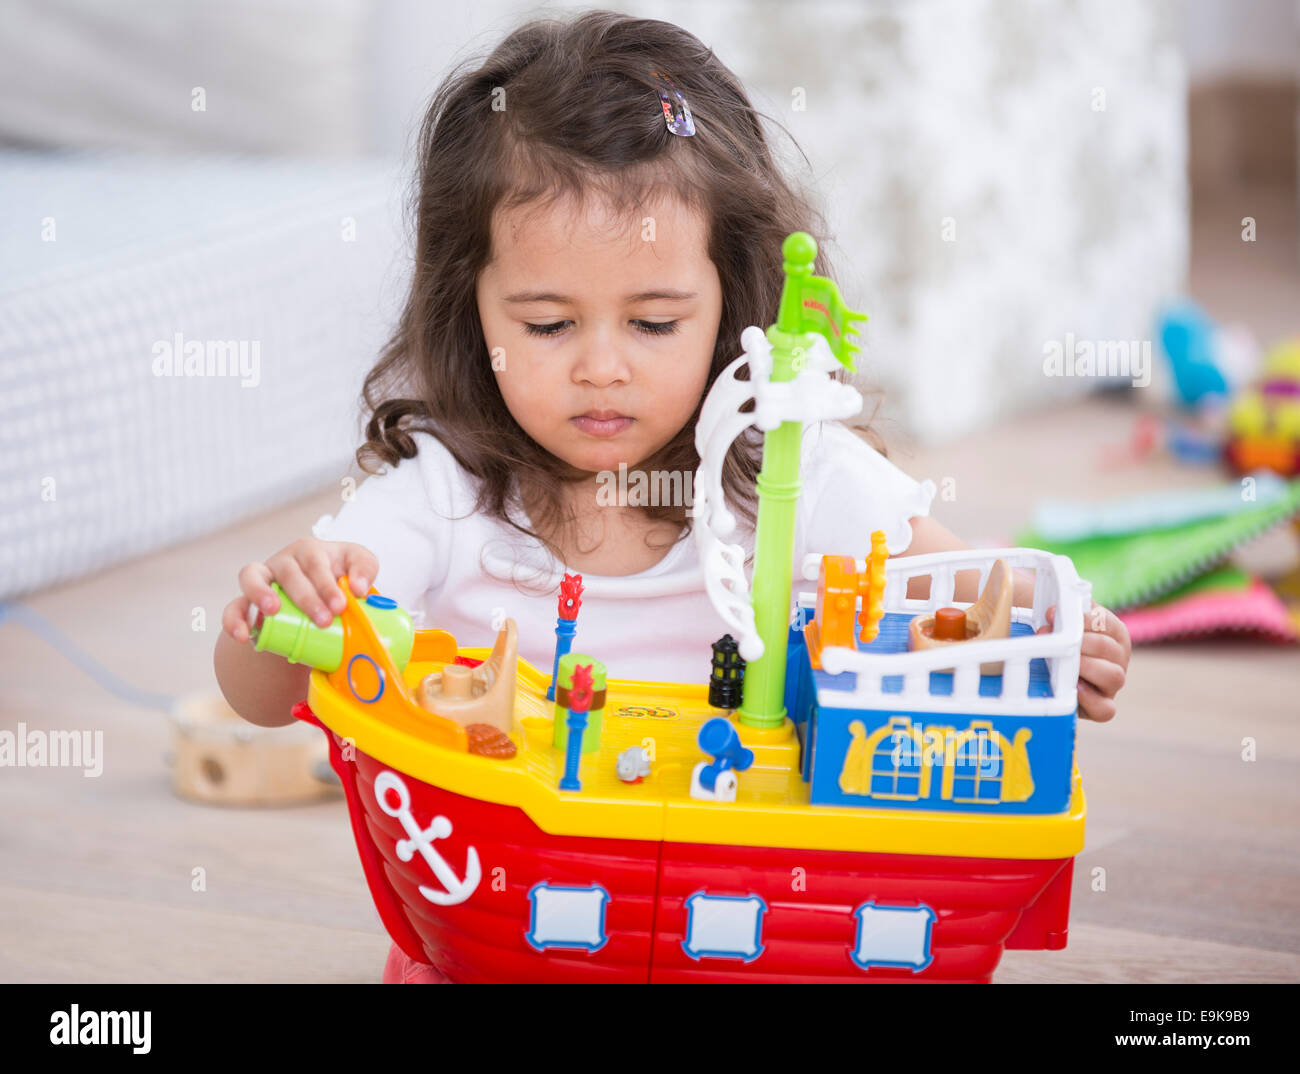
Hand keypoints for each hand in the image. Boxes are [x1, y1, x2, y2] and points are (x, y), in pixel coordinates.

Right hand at [222, 538, 378, 642]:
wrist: (317, 600)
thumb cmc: (339, 578)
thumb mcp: (358, 566)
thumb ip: (365, 568)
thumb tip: (359, 588)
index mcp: (310, 551)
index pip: (315, 561)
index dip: (326, 583)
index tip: (341, 605)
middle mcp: (284, 561)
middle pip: (289, 573)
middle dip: (306, 597)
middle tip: (324, 620)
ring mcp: (263, 579)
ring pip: (251, 577)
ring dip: (260, 592)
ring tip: (272, 610)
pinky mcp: (247, 600)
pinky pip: (234, 606)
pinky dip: (234, 619)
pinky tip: (243, 635)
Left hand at [1038, 600, 1129, 721]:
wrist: (1052, 670)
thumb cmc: (1060, 641)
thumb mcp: (1065, 623)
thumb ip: (1066, 612)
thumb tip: (1055, 610)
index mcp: (1115, 634)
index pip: (1106, 623)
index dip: (1080, 619)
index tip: (1051, 615)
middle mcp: (1119, 659)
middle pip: (1107, 648)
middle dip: (1077, 641)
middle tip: (1049, 638)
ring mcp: (1113, 685)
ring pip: (1113, 676)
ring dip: (1085, 666)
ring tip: (1063, 661)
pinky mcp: (1102, 706)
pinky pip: (1106, 709)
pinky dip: (1091, 699)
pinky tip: (1075, 688)